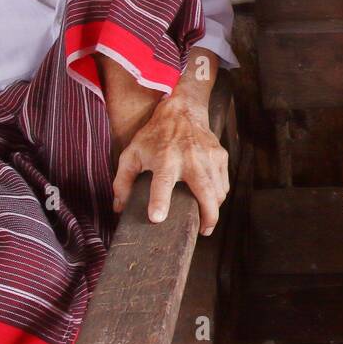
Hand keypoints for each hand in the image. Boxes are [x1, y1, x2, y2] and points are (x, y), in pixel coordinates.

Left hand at [112, 96, 229, 235]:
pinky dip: (218, 196)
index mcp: (164, 158)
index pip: (161, 182)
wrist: (182, 111)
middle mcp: (190, 159)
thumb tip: (119, 208)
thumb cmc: (154, 135)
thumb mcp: (131, 154)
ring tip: (206, 220)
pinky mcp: (221, 156)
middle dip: (207, 215)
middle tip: (203, 232)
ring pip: (218, 191)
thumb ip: (122, 182)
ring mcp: (209, 157)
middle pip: (205, 192)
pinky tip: (210, 200)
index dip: (159, 201)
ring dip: (214, 209)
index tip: (157, 218)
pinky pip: (223, 183)